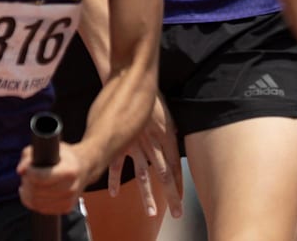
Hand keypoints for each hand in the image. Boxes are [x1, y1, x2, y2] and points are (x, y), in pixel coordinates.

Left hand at [17, 141, 91, 215]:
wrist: (84, 168)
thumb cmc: (63, 156)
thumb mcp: (47, 147)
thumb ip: (29, 156)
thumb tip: (20, 171)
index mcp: (69, 171)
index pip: (40, 178)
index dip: (29, 173)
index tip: (28, 168)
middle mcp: (71, 188)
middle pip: (36, 191)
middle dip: (26, 182)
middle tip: (27, 175)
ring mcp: (69, 201)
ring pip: (36, 202)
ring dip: (27, 192)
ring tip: (29, 182)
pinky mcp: (66, 209)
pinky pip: (41, 209)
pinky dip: (32, 201)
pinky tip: (33, 191)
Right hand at [105, 95, 182, 218]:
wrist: (129, 82)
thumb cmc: (149, 96)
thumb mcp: (167, 114)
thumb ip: (169, 131)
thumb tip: (173, 140)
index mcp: (167, 138)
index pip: (177, 167)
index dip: (180, 185)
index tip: (181, 199)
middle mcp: (154, 145)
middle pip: (165, 176)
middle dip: (172, 196)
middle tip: (177, 213)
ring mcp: (136, 146)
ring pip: (144, 176)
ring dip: (148, 195)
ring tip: (151, 212)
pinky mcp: (119, 142)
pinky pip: (118, 165)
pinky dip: (116, 180)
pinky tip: (115, 193)